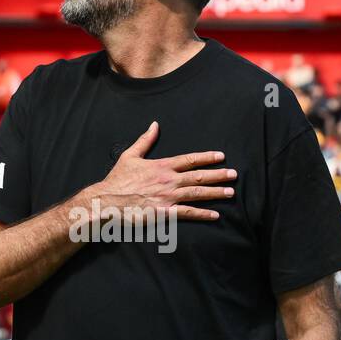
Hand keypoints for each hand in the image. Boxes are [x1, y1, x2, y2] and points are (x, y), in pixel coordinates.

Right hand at [89, 122, 235, 221]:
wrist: (106, 201)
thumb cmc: (117, 179)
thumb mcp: (130, 156)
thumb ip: (145, 140)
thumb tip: (154, 125)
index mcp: (161, 166)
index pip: (189, 160)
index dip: (207, 158)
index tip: (221, 156)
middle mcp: (168, 180)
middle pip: (198, 176)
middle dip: (218, 175)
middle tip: (234, 175)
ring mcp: (167, 197)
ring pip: (196, 193)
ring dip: (215, 193)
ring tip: (230, 193)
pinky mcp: (163, 213)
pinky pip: (187, 213)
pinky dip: (202, 214)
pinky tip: (215, 214)